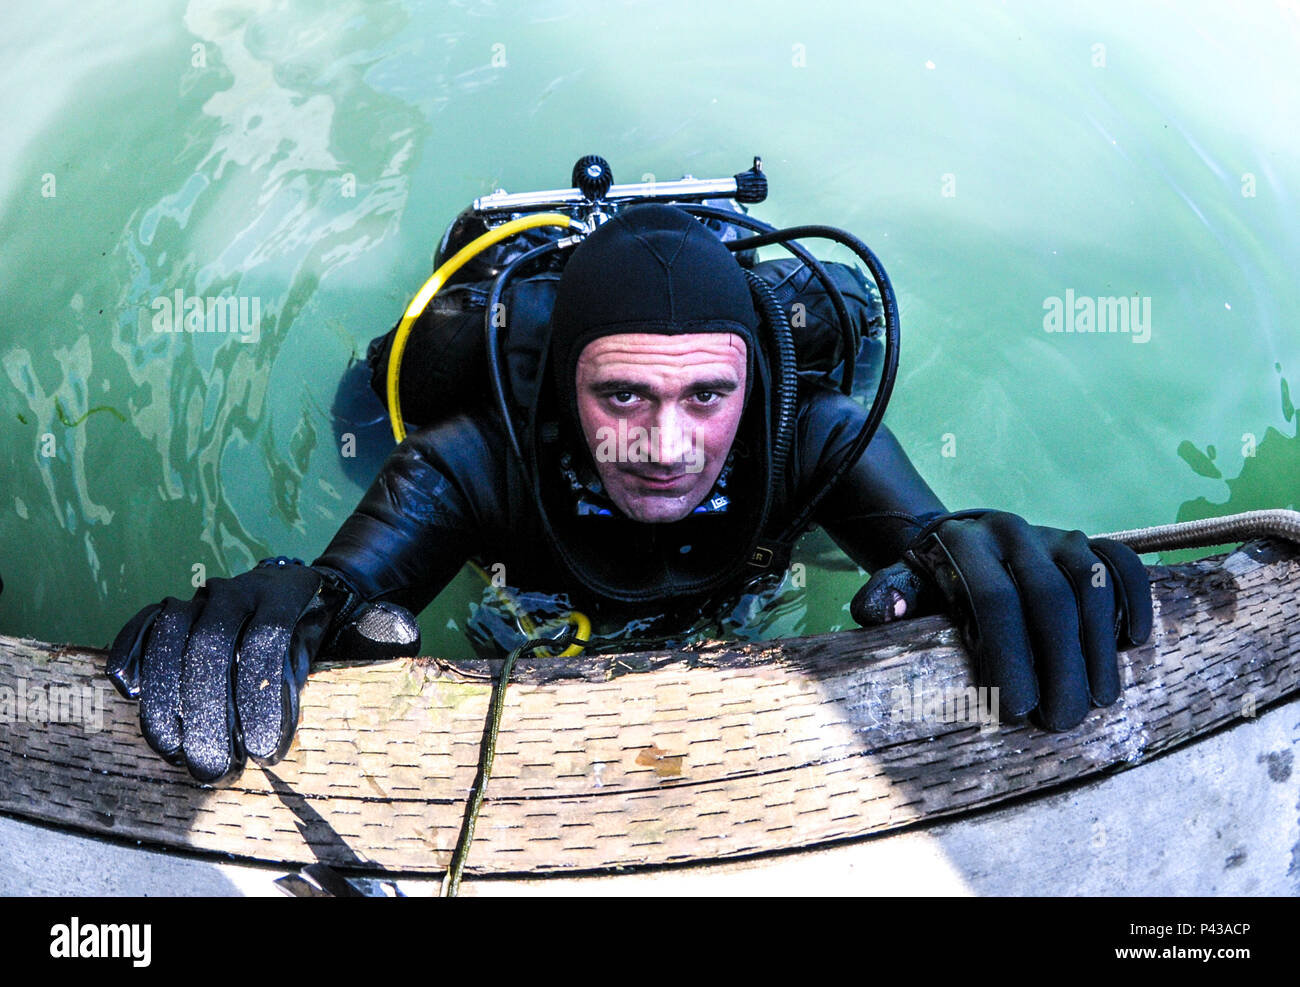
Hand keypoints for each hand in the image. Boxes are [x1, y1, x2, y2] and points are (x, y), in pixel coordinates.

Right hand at [106, 558, 419, 782]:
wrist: (309, 594)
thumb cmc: (338, 628)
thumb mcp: (365, 628)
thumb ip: (380, 632)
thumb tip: (399, 630)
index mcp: (291, 592)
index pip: (268, 642)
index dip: (263, 698)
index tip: (264, 752)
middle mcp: (242, 588)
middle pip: (212, 646)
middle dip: (209, 714)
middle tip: (214, 770)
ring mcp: (204, 596)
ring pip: (172, 639)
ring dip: (167, 700)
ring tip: (176, 753)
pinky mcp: (176, 610)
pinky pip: (143, 627)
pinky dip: (132, 657)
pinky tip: (132, 695)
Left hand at [851, 510, 1151, 730]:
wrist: (956, 540)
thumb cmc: (929, 584)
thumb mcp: (901, 589)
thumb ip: (888, 598)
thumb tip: (876, 612)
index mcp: (962, 543)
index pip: (993, 598)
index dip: (1008, 655)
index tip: (1016, 710)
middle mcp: (1012, 531)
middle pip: (1049, 596)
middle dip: (1061, 664)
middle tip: (1063, 720)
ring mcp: (1054, 533)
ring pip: (1090, 582)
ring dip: (1098, 646)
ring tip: (1098, 700)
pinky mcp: (1086, 541)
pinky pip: (1123, 561)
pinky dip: (1134, 598)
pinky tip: (1132, 642)